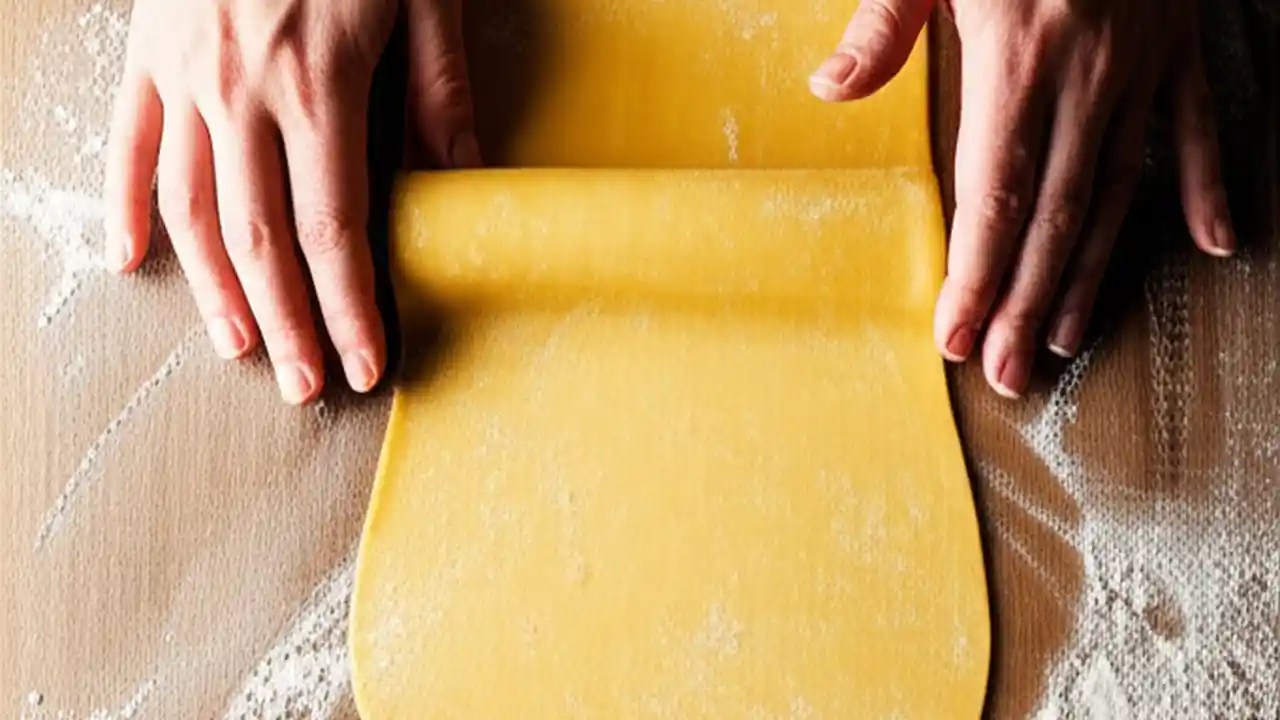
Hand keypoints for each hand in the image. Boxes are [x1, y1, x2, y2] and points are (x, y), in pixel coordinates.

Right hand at [105, 0, 480, 403]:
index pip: (336, 230)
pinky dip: (125, 207)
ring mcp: (185, 72)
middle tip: (308, 386)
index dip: (351, 309)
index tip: (369, 364)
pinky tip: (135, 262)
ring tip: (242, 347)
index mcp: (319, 84)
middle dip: (289, 324)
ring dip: (216, 288)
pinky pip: (126, 142)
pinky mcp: (147, 51)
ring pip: (191, 207)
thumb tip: (466, 178)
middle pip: (262, 238)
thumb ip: (440, 92)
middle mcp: (243, 91)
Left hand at [810, 0, 1233, 397]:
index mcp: (1019, 58)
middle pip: (1056, 217)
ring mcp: (1145, 64)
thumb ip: (883, 24)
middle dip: (1028, 304)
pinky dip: (1206, 184)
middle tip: (1009, 375)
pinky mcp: (1182, 43)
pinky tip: (1215, 242)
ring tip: (1068, 339)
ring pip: (1119, 190)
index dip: (976, 276)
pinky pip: (1198, 126)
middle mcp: (1089, 76)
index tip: (957, 337)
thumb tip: (830, 89)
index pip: (993, 196)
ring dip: (1093, 272)